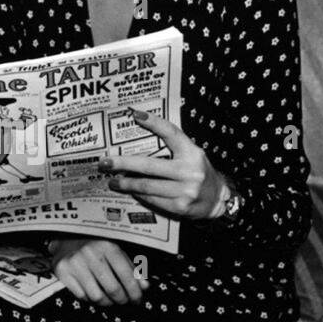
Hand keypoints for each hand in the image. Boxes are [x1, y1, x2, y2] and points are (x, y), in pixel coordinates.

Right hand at [49, 237, 145, 306]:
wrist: (65, 236)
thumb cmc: (94, 244)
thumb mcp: (115, 250)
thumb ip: (131, 267)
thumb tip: (144, 287)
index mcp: (107, 245)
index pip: (126, 275)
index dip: (135, 291)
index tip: (138, 299)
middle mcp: (90, 253)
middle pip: (113, 289)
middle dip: (122, 299)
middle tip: (125, 301)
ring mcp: (75, 263)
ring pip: (97, 296)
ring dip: (107, 302)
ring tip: (110, 299)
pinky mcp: (62, 271)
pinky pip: (81, 296)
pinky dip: (91, 299)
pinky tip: (94, 294)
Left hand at [101, 110, 228, 220]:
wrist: (217, 200)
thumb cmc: (199, 173)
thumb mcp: (192, 155)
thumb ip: (172, 148)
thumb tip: (140, 139)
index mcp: (192, 153)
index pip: (171, 133)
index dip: (154, 123)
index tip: (136, 115)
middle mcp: (189, 171)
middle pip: (149, 166)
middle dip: (123, 164)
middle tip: (105, 162)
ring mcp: (184, 190)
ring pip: (146, 185)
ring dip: (126, 184)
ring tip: (112, 181)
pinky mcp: (179, 206)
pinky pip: (152, 199)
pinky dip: (138, 194)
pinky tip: (129, 191)